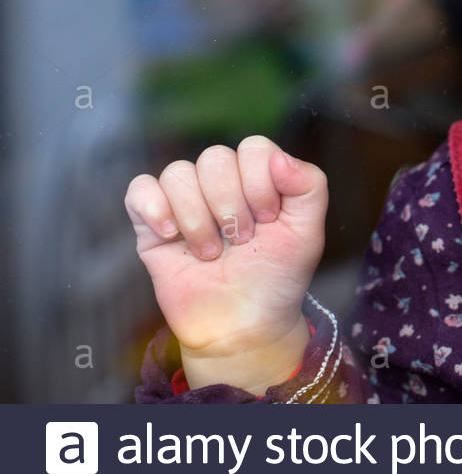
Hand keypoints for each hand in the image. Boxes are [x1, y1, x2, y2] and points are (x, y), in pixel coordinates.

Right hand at [124, 136, 326, 389]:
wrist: (241, 325)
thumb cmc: (276, 278)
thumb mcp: (307, 231)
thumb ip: (309, 185)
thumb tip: (278, 157)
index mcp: (257, 178)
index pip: (253, 147)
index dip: (260, 181)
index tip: (268, 219)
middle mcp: (220, 184)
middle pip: (215, 158)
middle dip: (230, 204)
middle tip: (241, 241)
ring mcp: (184, 202)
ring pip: (178, 173)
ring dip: (198, 217)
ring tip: (212, 252)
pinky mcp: (151, 225)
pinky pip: (139, 190)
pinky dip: (155, 208)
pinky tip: (172, 236)